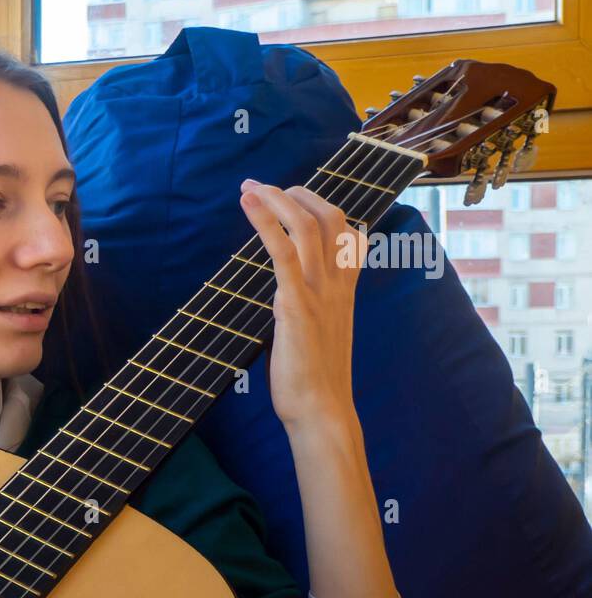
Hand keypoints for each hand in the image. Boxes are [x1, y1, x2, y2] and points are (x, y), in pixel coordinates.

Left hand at [236, 178, 365, 432]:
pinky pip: (283, 251)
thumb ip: (310, 310)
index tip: (295, 199)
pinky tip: (248, 204)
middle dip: (298, 194)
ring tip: (250, 186)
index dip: (323, 209)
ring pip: (306, 226)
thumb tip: (287, 302)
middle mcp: (337, 285)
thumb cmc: (314, 380)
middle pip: (331, 218)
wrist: (321, 410)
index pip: (348, 234)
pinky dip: (265, 221)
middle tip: (266, 187)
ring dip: (276, 198)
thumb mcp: (319, 335)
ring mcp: (319, 292)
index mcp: (345, 292)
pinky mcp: (295, 303)